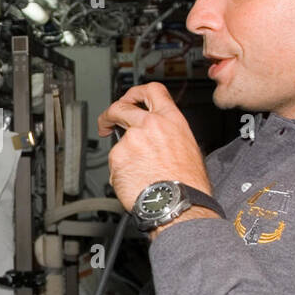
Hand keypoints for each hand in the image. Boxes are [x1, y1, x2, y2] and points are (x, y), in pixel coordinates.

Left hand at [97, 82, 213, 214]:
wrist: (176, 204)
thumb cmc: (187, 184)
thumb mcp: (188, 148)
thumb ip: (168, 134)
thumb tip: (159, 137)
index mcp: (170, 120)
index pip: (151, 91)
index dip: (135, 93)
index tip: (127, 100)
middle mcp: (149, 125)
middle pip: (120, 107)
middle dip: (109, 114)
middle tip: (106, 124)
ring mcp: (131, 140)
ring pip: (118, 143)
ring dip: (123, 158)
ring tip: (139, 176)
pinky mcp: (117, 157)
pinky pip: (113, 163)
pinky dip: (119, 173)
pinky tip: (134, 183)